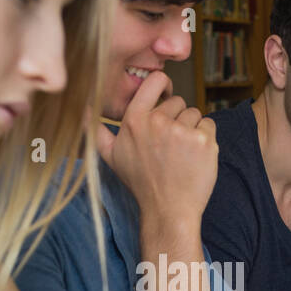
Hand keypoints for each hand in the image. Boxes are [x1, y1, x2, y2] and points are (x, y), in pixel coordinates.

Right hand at [95, 72, 217, 225]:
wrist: (168, 210)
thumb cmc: (141, 183)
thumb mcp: (110, 156)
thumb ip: (95, 129)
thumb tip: (80, 108)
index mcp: (134, 120)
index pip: (155, 81)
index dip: (164, 86)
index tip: (165, 98)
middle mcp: (157, 122)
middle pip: (178, 102)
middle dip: (176, 119)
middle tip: (169, 145)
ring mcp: (181, 131)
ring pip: (194, 114)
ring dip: (191, 129)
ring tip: (181, 153)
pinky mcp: (203, 141)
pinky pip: (209, 125)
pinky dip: (206, 138)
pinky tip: (194, 157)